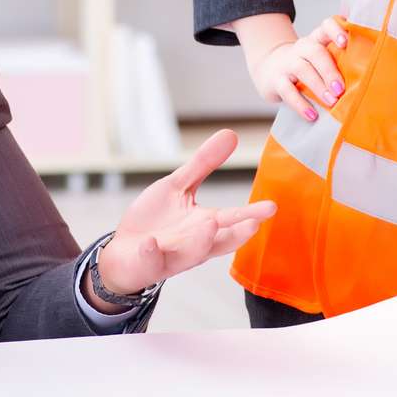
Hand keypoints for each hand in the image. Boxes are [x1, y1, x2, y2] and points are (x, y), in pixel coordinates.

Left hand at [93, 130, 276, 298]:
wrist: (125, 253)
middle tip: (255, 223)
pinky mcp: (147, 263)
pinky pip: (150, 259)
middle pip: (219, 241)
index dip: (250, 216)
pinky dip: (151, 251)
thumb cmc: (158, 221)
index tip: (270, 207)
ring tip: (209, 223)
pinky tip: (150, 242)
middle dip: (237, 234)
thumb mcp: (178, 187)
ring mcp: (171, 255)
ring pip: (191, 253)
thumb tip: (231, 134)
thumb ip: (203, 164)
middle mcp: (193, 245)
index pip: (231, 222)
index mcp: (204, 226)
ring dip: (200, 241)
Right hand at [247, 16, 347, 122]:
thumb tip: (370, 64)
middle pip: (315, 52)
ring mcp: (287, 63)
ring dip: (318, 86)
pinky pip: (287, 91)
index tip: (346, 42)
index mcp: (316, 40)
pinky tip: (312, 115)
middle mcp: (301, 48)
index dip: (335, 31)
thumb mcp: (321, 57)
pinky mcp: (276, 81)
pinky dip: (300, 104)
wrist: (270, 70)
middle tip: (341, 89)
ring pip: (302, 69)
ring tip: (331, 101)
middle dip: (330, 70)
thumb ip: (341, 58)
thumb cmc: (307, 66)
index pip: (325, 26)